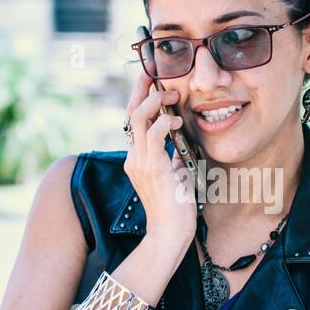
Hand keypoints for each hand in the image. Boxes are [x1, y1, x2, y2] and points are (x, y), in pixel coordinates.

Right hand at [122, 68, 197, 250]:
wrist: (169, 234)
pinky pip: (154, 134)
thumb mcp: (175, 177)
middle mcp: (134, 157)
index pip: (135, 120)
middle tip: (157, 74)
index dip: (142, 98)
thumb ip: (172, 161)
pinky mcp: (152, 167)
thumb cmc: (175, 210)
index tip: (154, 82)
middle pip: (131, 111)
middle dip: (142, 89)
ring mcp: (140, 162)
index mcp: (137, 159)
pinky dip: (166, 122)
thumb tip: (179, 148)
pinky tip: (178, 121)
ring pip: (138, 117)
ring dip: (156, 101)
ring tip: (173, 95)